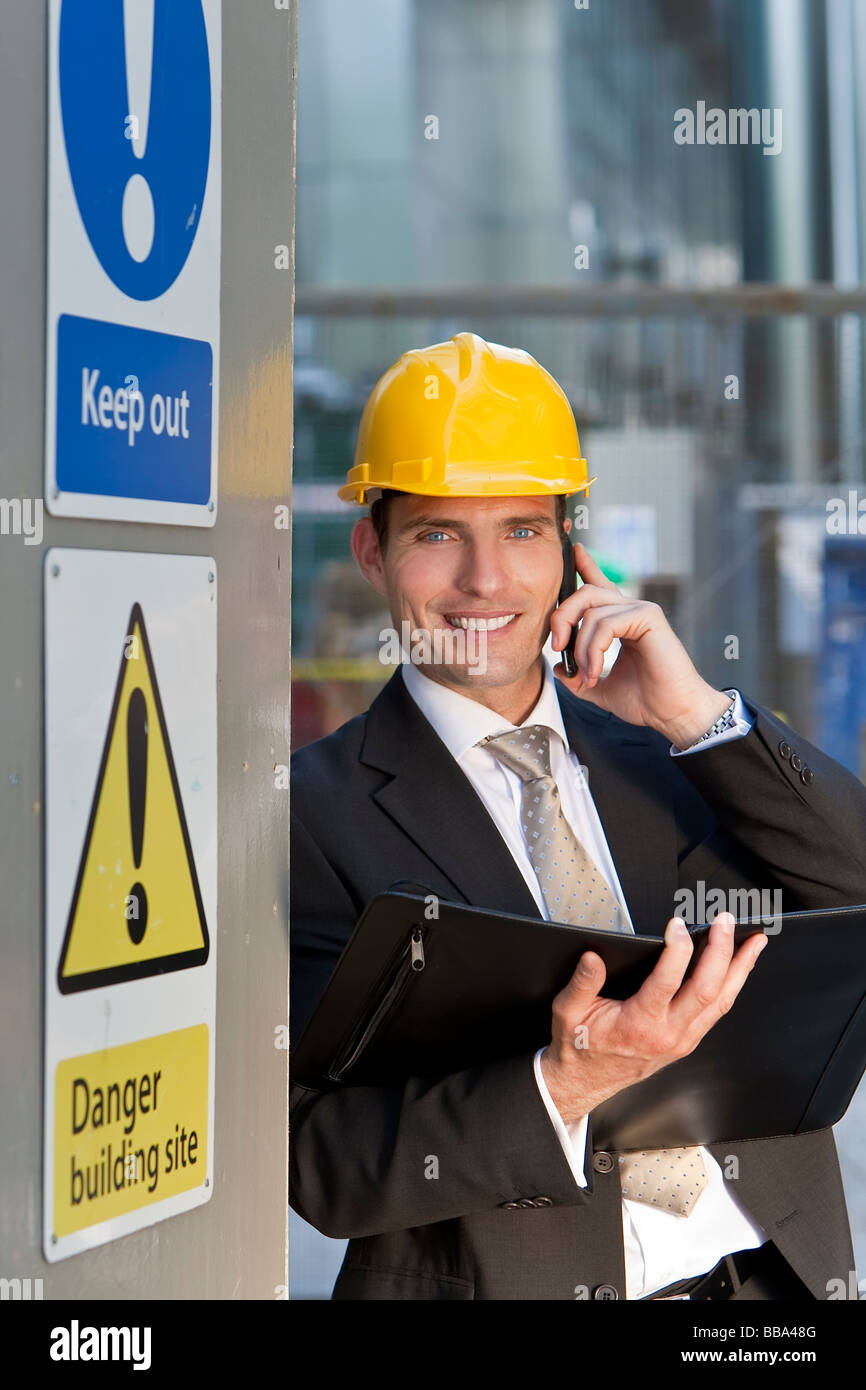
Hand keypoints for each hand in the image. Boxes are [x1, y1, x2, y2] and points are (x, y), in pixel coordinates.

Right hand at [540, 912, 767, 1124]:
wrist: (586, 1081)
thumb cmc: (580, 1046)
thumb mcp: (567, 1012)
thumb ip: (581, 983)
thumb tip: (592, 958)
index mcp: (639, 1025)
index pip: (667, 982)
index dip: (677, 950)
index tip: (677, 925)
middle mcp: (668, 1034)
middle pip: (707, 990)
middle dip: (720, 951)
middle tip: (724, 922)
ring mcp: (683, 1039)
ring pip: (722, 1002)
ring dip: (740, 968)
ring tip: (754, 941)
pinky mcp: (688, 1039)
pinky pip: (718, 1010)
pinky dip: (733, 985)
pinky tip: (739, 967)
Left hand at [550, 542, 730, 748]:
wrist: (673, 713)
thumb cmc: (646, 701)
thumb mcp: (601, 688)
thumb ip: (578, 676)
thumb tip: (557, 668)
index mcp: (621, 621)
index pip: (600, 586)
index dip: (585, 566)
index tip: (574, 549)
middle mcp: (631, 610)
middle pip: (585, 593)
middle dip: (563, 617)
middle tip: (557, 646)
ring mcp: (641, 610)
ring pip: (592, 611)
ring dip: (581, 647)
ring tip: (588, 675)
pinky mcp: (648, 617)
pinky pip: (606, 624)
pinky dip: (594, 649)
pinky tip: (597, 671)